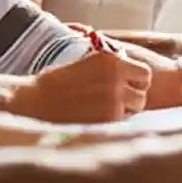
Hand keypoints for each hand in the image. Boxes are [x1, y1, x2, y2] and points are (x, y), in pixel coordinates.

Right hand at [6, 51, 151, 122]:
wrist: (36, 101)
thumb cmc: (57, 81)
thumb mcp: (88, 63)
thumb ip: (111, 67)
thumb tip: (129, 70)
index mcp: (112, 61)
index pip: (145, 74)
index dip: (138, 81)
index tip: (128, 86)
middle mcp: (117, 78)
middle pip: (143, 93)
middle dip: (133, 98)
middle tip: (118, 101)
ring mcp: (114, 99)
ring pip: (137, 109)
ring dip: (127, 110)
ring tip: (107, 109)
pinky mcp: (107, 119)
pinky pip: (123, 121)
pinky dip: (116, 121)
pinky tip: (99, 117)